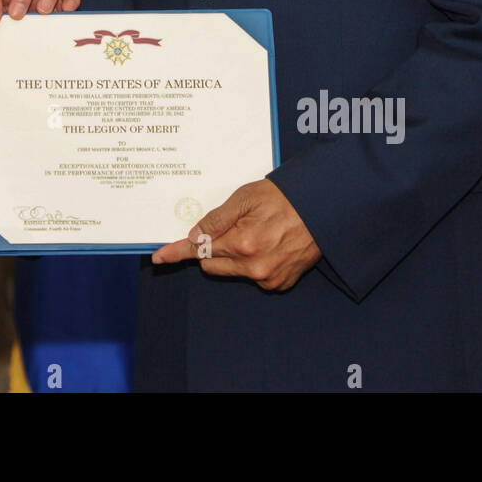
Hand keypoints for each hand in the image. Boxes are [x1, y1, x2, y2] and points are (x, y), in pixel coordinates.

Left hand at [152, 179, 321, 290]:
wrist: (322, 210)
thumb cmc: (284, 198)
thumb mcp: (246, 197)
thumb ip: (218, 219)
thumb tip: (194, 235)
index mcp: (243, 244)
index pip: (200, 250)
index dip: (177, 252)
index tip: (159, 257)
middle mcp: (254, 267)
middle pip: (212, 264)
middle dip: (213, 248)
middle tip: (230, 228)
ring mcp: (268, 278)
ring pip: (233, 271)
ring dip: (234, 256)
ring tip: (257, 232)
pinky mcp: (280, 283)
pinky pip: (254, 276)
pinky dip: (254, 262)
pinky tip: (269, 243)